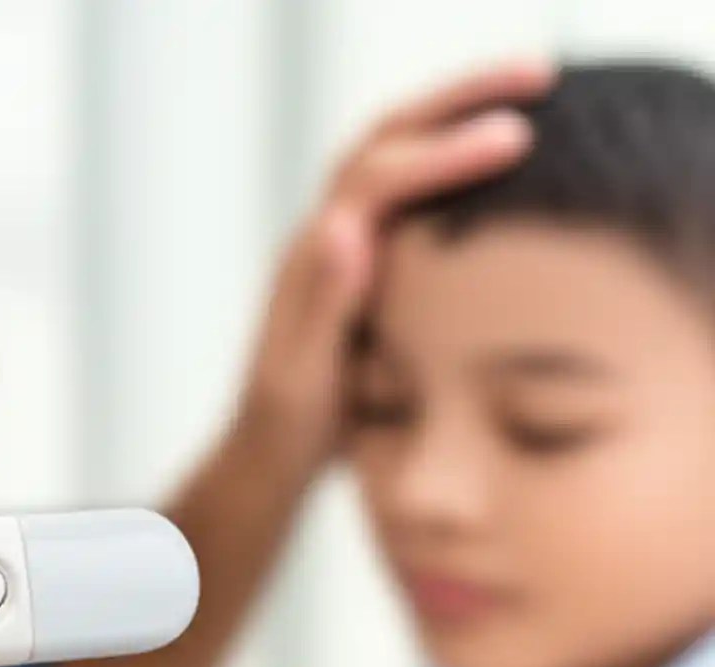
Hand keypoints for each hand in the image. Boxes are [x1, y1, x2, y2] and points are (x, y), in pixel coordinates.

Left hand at [234, 58, 556, 479]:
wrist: (267, 452)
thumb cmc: (285, 426)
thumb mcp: (302, 377)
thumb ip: (320, 305)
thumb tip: (344, 223)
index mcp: (312, 259)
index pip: (378, 180)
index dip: (446, 151)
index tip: (515, 136)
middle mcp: (324, 237)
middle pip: (386, 140)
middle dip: (456, 99)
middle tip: (539, 74)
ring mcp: (342, 246)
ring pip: (397, 157)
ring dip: (456, 117)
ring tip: (530, 94)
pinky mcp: (363, 265)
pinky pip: (407, 193)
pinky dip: (453, 161)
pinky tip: (499, 164)